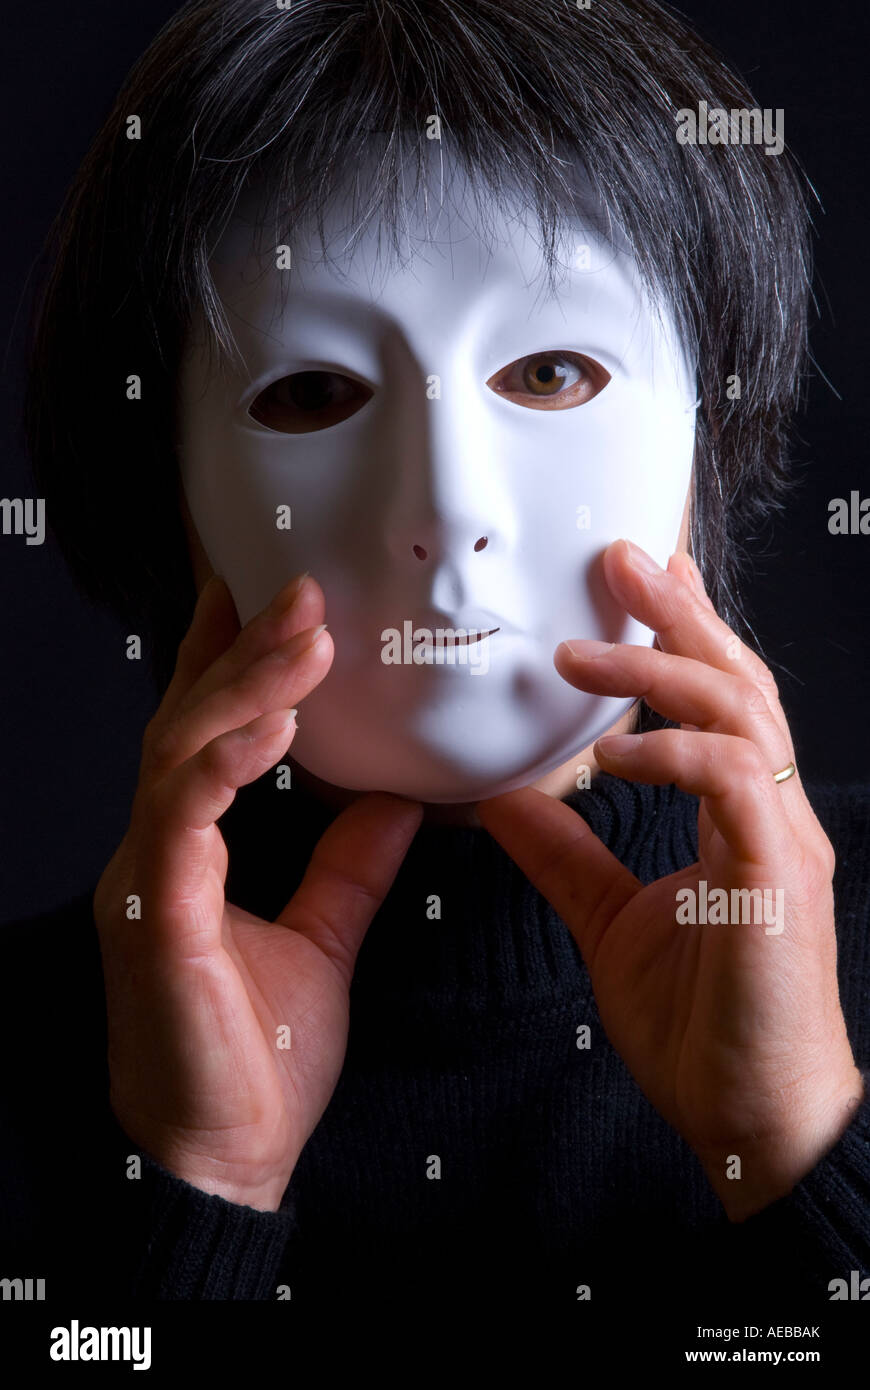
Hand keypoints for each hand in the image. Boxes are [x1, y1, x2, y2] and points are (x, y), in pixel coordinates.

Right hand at [94, 573, 422, 1210]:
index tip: (270, 600)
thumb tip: (397, 800)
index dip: (230, 661)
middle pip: (188, 722)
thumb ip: (349, 866)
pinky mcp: (156, 916)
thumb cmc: (255, 1059)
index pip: (205, 735)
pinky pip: (181, 817)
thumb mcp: (321, 939)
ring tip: (304, 638)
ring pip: (179, 751)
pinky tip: (275, 725)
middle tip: (304, 594)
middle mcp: (157, 852)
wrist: (223, 1160)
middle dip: (245, 652)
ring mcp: (148, 879)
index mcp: (187, 853)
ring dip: (244, 687)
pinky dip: (225, 761)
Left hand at [476, 538, 863, 1220]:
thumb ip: (566, 852)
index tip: (638, 580)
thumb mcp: (611, 918)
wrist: (753, 1124)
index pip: (717, 701)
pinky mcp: (775, 879)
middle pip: (737, 680)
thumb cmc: (702, 1025)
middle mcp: (768, 815)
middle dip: (680, 611)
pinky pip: (733, 784)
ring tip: (591, 642)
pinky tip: (616, 744)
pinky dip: (673, 752)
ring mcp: (780, 842)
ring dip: (666, 665)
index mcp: (737, 818)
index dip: (682, 633)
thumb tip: (501, 797)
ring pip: (742, 713)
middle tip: (623, 555)